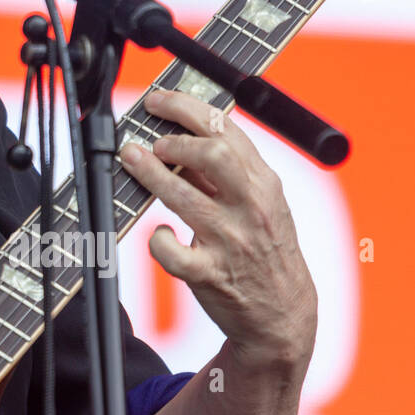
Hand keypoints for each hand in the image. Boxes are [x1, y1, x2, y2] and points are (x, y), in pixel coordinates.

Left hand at [118, 90, 316, 372]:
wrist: (283, 313)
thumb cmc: (263, 249)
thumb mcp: (255, 203)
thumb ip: (220, 173)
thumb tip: (174, 136)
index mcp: (263, 183)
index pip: (227, 130)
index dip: (185, 108)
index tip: (157, 101)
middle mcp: (251, 208)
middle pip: (212, 155)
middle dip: (174, 140)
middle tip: (153, 141)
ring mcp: (232, 241)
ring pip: (183, 197)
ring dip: (150, 174)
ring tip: (131, 158)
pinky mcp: (211, 274)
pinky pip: (174, 253)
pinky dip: (159, 239)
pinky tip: (158, 232)